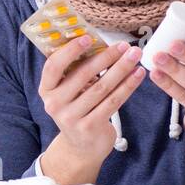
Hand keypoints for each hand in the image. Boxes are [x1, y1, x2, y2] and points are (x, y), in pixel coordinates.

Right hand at [36, 35, 145, 184]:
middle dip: (106, 57)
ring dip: (121, 68)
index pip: (53, 66)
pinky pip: (112, 101)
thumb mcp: (69, 92)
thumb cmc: (78, 110)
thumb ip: (76, 71)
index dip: (70, 50)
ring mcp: (71, 117)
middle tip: (124, 45)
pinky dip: (127, 86)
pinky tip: (138, 75)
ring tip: (135, 55)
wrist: (80, 148)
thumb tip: (98, 43)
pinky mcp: (89, 127)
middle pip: (83, 74)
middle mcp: (54, 104)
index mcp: (46, 90)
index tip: (88, 37)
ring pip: (101, 87)